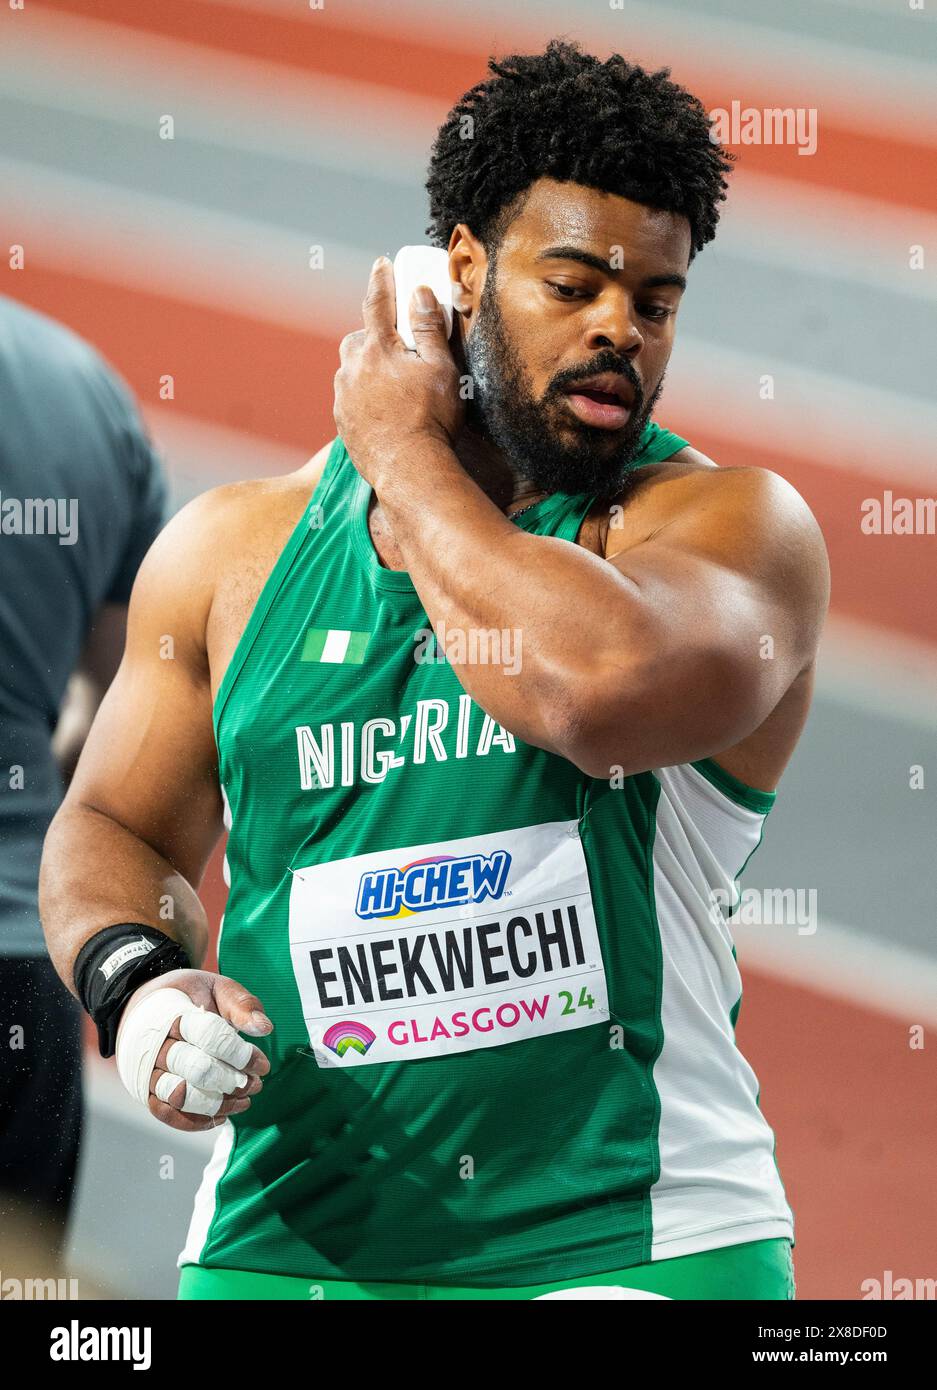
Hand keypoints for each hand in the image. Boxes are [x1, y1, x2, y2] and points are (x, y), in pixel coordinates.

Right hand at [116, 968, 272, 1132]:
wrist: (142, 1008)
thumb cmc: (186, 998)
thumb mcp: (215, 987)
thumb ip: (240, 1003)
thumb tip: (263, 1027)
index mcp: (174, 1012)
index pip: (210, 1036)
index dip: (240, 1054)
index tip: (262, 1064)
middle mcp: (156, 1044)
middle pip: (197, 1070)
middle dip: (232, 1081)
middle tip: (255, 1084)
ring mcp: (148, 1070)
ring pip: (182, 1096)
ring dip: (217, 1104)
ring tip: (243, 1100)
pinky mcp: (146, 1091)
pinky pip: (167, 1114)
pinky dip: (196, 1121)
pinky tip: (221, 1115)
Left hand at [333, 256, 463, 488]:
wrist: (408, 469)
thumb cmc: (430, 419)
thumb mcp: (441, 369)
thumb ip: (429, 329)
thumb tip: (420, 294)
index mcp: (378, 348)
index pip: (377, 302)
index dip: (381, 280)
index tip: (381, 265)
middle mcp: (353, 368)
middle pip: (359, 339)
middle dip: (375, 337)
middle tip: (398, 349)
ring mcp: (343, 396)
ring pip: (352, 370)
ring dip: (368, 369)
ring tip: (394, 386)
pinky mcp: (342, 421)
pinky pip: (350, 398)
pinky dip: (364, 396)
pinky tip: (385, 410)